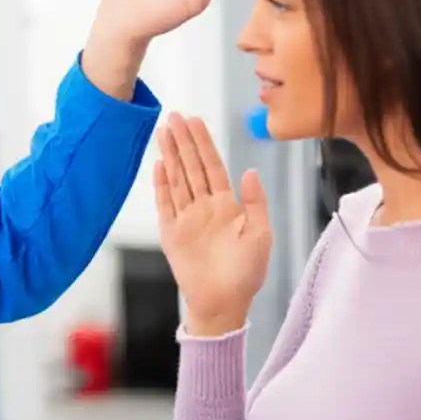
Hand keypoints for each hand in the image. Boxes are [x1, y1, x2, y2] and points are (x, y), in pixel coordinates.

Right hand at [154, 113, 272, 336]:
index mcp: (227, 205)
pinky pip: (165, 204)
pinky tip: (159, 165)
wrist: (223, 303)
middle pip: (192, 167)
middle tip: (174, 116)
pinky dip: (161, 185)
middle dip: (183, 141)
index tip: (195, 121)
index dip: (204, 143)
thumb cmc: (246, 274)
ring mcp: (186, 219)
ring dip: (171, 155)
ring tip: (163, 132)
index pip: (213, 166)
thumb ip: (255, 202)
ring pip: (177, 179)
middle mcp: (204, 207)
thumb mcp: (260, 235)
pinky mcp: (171, 233)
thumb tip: (250, 172)